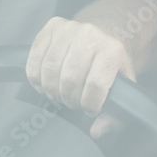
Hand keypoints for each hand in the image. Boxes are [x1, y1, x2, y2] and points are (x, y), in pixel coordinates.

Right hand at [26, 17, 135, 137]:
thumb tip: (97, 130)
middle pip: (70, 78)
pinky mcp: (52, 26)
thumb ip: (116, 116)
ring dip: (52, 90)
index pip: (96, 85)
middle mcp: (91, 35)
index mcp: (113, 50)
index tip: (90, 109)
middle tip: (73, 102)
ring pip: (50, 69)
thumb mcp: (122, 90)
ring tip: (60, 94)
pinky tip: (46, 84)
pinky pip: (35, 59)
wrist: (103, 39)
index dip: (90, 104)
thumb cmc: (111, 68)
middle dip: (69, 99)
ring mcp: (70, 28)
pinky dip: (36, 78)